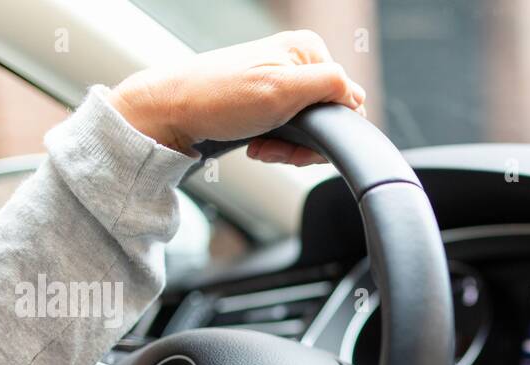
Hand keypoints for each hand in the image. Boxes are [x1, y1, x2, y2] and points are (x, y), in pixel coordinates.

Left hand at [108, 31, 365, 164]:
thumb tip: (357, 96)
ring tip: (261, 145)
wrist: (172, 113)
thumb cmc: (218, 98)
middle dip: (305, 143)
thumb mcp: (283, 89)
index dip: (329, 129)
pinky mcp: (268, 104)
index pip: (347, 99)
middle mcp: (297, 63)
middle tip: (275, 146)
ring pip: (310, 132)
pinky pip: (290, 134)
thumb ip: (330, 86)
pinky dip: (276, 147)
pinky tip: (256, 144)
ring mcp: (283, 84)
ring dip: (288, 149)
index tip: (299, 140)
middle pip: (329, 119)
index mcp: (307, 49)